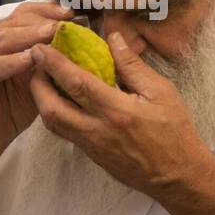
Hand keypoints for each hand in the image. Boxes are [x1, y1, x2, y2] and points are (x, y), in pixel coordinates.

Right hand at [0, 1, 71, 165]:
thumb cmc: (11, 107)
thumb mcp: (35, 77)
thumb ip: (48, 58)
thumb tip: (78, 42)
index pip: (23, 14)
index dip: (47, 10)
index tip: (71, 12)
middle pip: (14, 21)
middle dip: (42, 20)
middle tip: (67, 21)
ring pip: (3, 38)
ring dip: (30, 34)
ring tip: (53, 32)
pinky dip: (13, 61)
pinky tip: (32, 58)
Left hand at [28, 31, 214, 197]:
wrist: (178, 176)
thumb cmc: (175, 132)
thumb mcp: (161, 92)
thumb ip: (132, 66)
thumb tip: (113, 38)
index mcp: (117, 111)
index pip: (77, 84)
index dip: (54, 64)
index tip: (41, 48)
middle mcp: (98, 131)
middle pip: (52, 109)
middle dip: (36, 84)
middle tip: (36, 63)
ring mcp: (92, 147)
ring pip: (53, 124)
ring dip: (42, 100)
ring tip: (44, 79)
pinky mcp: (92, 156)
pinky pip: (65, 132)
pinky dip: (56, 113)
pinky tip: (62, 99)